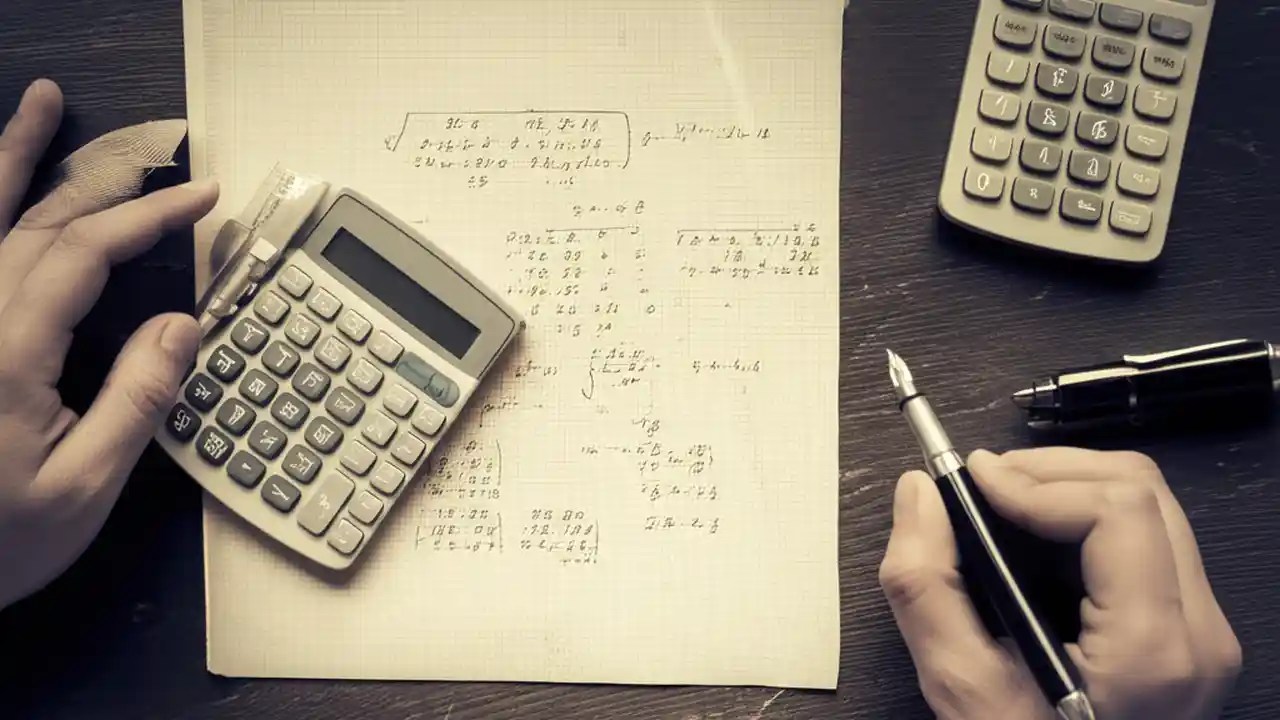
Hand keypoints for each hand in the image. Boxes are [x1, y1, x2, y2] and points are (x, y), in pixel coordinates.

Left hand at [0, 79, 217, 609]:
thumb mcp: (83, 487)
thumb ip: (136, 400)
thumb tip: (182, 326)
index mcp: (9, 354)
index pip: (86, 253)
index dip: (146, 215)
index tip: (199, 198)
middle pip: (37, 222)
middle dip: (100, 178)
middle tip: (154, 154)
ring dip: (13, 159)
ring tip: (38, 109)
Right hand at [879, 447, 1241, 719]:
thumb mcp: (965, 695)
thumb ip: (928, 590)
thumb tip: (918, 500)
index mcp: (1152, 649)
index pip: (1115, 507)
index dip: (1034, 479)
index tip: (972, 481)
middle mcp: (1196, 633)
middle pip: (1138, 490)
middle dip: (1047, 471)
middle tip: (979, 484)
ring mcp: (1201, 633)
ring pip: (1146, 506)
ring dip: (1066, 489)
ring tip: (999, 507)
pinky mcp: (1189, 634)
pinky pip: (1146, 540)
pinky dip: (1084, 520)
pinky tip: (1033, 541)